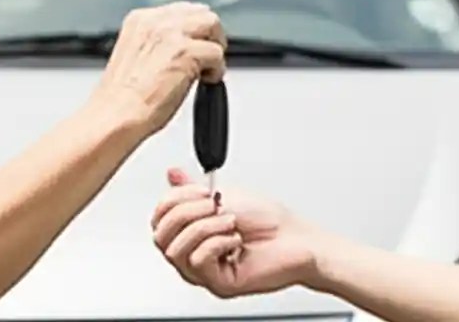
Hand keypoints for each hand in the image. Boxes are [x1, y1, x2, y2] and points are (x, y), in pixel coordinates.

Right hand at [94, 2, 225, 137]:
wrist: (116, 116)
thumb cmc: (123, 99)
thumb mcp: (135, 56)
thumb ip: (158, 43)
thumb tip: (184, 44)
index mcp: (140, 20)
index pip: (182, 9)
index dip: (195, 29)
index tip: (198, 45)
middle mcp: (155, 22)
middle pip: (201, 13)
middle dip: (209, 35)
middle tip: (207, 58)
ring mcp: (171, 34)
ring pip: (212, 25)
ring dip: (214, 48)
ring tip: (207, 69)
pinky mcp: (185, 52)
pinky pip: (217, 53)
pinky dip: (217, 71)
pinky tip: (205, 82)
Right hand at [151, 167, 317, 297]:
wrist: (299, 240)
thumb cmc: (272, 222)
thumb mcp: (226, 195)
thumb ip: (193, 188)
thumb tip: (172, 174)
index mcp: (192, 233)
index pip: (159, 221)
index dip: (171, 201)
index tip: (199, 189)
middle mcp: (195, 254)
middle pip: (160, 237)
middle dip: (186, 212)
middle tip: (213, 205)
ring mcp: (206, 272)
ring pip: (176, 250)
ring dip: (204, 227)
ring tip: (229, 222)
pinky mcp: (219, 284)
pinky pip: (199, 262)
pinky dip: (217, 243)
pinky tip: (235, 239)